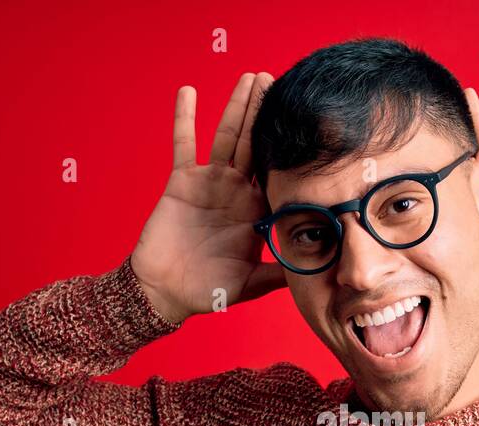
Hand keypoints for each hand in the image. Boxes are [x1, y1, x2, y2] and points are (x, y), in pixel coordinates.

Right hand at [130, 72, 287, 323]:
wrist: (165, 292)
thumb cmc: (208, 291)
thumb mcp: (249, 284)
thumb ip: (278, 275)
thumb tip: (313, 274)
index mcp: (256, 212)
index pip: (277, 173)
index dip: (290, 149)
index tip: (306, 122)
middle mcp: (237, 192)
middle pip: (256, 145)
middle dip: (266, 115)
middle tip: (280, 81)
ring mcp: (210, 183)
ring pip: (227, 137)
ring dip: (237, 108)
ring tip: (249, 79)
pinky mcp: (182, 181)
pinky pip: (183, 144)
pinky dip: (184, 118)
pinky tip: (188, 91)